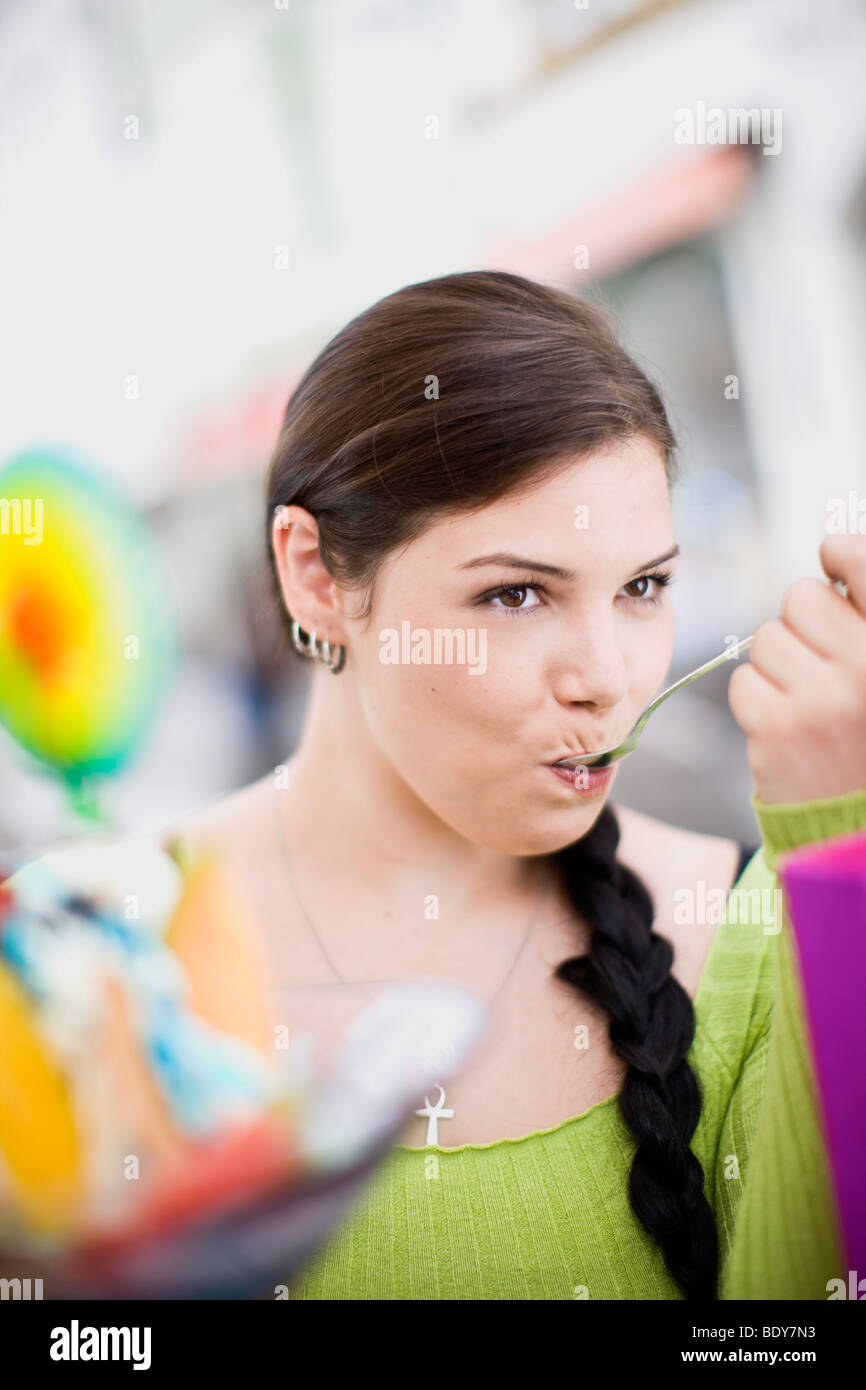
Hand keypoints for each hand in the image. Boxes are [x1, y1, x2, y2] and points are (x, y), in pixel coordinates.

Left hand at [728, 535, 865, 804]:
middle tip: (824, 664)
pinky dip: (758, 699)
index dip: (841, 553)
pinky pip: (744, 680)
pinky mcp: (777, 727)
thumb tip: (832, 549)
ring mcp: (822, 698)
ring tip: (809, 701)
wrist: (857, 831)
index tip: (834, 559)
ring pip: (766, 638)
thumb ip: (865, 617)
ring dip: (778, 665)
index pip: (862, 560)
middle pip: (801, 596)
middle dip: (805, 624)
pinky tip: (786, 725)